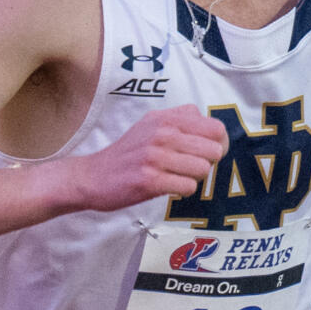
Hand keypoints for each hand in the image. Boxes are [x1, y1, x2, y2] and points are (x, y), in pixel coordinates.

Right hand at [74, 107, 226, 213]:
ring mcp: (156, 157)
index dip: (218, 144)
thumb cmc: (127, 153)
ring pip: (203, 169)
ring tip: (176, 177)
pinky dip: (182, 191)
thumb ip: (180, 119)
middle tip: (189, 168)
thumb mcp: (150, 124)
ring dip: (194, 178)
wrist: (92, 176)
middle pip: (214, 150)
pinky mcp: (150, 180)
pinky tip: (169, 187)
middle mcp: (162, 133)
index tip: (206, 153)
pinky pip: (187, 187)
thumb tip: (210, 124)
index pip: (216, 128)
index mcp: (166, 118)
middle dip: (207, 163)